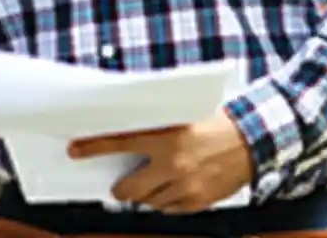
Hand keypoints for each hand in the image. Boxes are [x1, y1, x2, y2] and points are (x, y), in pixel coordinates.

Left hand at [67, 111, 254, 213]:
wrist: (251, 141)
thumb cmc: (214, 124)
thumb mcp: (180, 117)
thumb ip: (154, 128)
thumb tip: (124, 130)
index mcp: (166, 138)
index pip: (118, 142)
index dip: (92, 147)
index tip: (75, 150)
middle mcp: (173, 164)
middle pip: (128, 188)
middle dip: (120, 189)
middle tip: (118, 184)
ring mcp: (185, 186)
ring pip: (148, 201)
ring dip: (145, 194)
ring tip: (153, 183)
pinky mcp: (198, 201)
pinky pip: (169, 209)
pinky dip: (165, 202)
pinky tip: (171, 189)